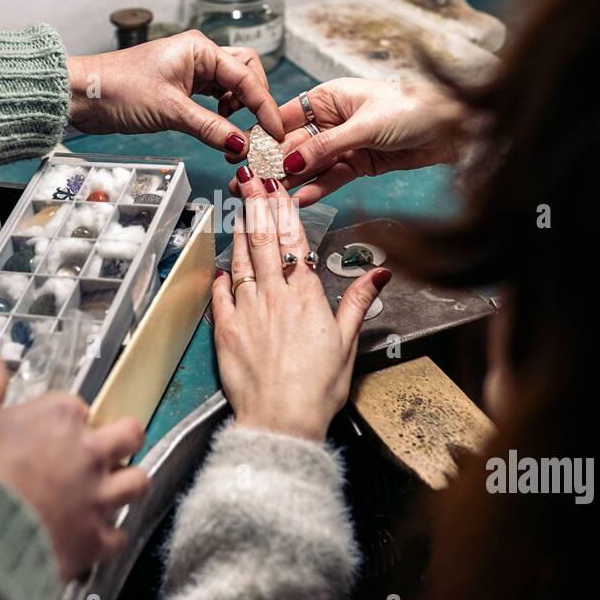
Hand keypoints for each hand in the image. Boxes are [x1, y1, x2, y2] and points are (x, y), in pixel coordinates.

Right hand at [0, 356, 149, 579]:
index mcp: (61, 417)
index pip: (80, 407)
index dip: (67, 421)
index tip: (53, 433)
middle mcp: (89, 452)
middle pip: (130, 435)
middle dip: (121, 441)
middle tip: (103, 452)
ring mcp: (98, 496)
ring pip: (138, 482)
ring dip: (126, 485)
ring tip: (108, 491)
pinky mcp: (97, 539)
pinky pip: (119, 536)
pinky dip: (108, 537)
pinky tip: (92, 537)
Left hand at [66, 31, 283, 157]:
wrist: (82, 95)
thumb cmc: (118, 90)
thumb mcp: (170, 112)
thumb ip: (211, 128)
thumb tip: (243, 146)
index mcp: (200, 49)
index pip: (247, 76)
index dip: (265, 105)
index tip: (275, 132)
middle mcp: (199, 55)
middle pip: (247, 73)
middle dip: (256, 102)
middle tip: (258, 133)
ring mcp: (190, 71)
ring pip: (232, 87)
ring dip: (240, 110)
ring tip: (236, 134)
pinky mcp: (181, 88)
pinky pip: (215, 98)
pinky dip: (223, 114)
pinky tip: (220, 128)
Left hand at [212, 167, 390, 440]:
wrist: (281, 420)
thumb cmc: (317, 388)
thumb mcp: (348, 343)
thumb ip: (357, 302)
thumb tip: (379, 272)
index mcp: (306, 296)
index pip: (294, 243)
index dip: (285, 213)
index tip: (279, 189)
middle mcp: (274, 297)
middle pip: (263, 242)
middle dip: (256, 206)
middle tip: (250, 179)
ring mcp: (246, 312)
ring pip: (241, 261)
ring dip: (239, 232)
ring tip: (237, 207)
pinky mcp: (226, 331)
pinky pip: (220, 297)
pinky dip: (222, 277)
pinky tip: (222, 265)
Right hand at [228, 77, 465, 205]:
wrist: (455, 127)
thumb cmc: (413, 109)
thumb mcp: (364, 126)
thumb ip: (326, 147)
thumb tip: (291, 161)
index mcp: (329, 97)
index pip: (286, 118)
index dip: (264, 137)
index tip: (244, 156)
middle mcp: (332, 120)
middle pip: (295, 146)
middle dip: (273, 165)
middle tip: (247, 185)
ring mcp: (345, 144)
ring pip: (312, 165)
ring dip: (291, 181)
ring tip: (268, 198)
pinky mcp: (360, 164)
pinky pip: (332, 178)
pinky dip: (318, 189)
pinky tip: (300, 200)